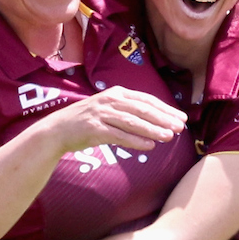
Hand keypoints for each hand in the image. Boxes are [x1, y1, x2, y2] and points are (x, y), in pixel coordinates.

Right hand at [38, 87, 187, 159]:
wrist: (57, 129)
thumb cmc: (86, 121)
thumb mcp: (108, 109)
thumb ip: (128, 112)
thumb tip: (155, 123)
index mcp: (116, 93)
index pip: (146, 100)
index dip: (165, 108)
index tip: (181, 117)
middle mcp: (110, 101)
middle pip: (143, 109)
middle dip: (164, 118)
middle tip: (180, 127)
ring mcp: (101, 114)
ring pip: (133, 122)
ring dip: (153, 129)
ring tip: (169, 137)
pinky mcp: (95, 129)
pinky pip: (119, 135)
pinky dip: (135, 141)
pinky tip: (149, 146)